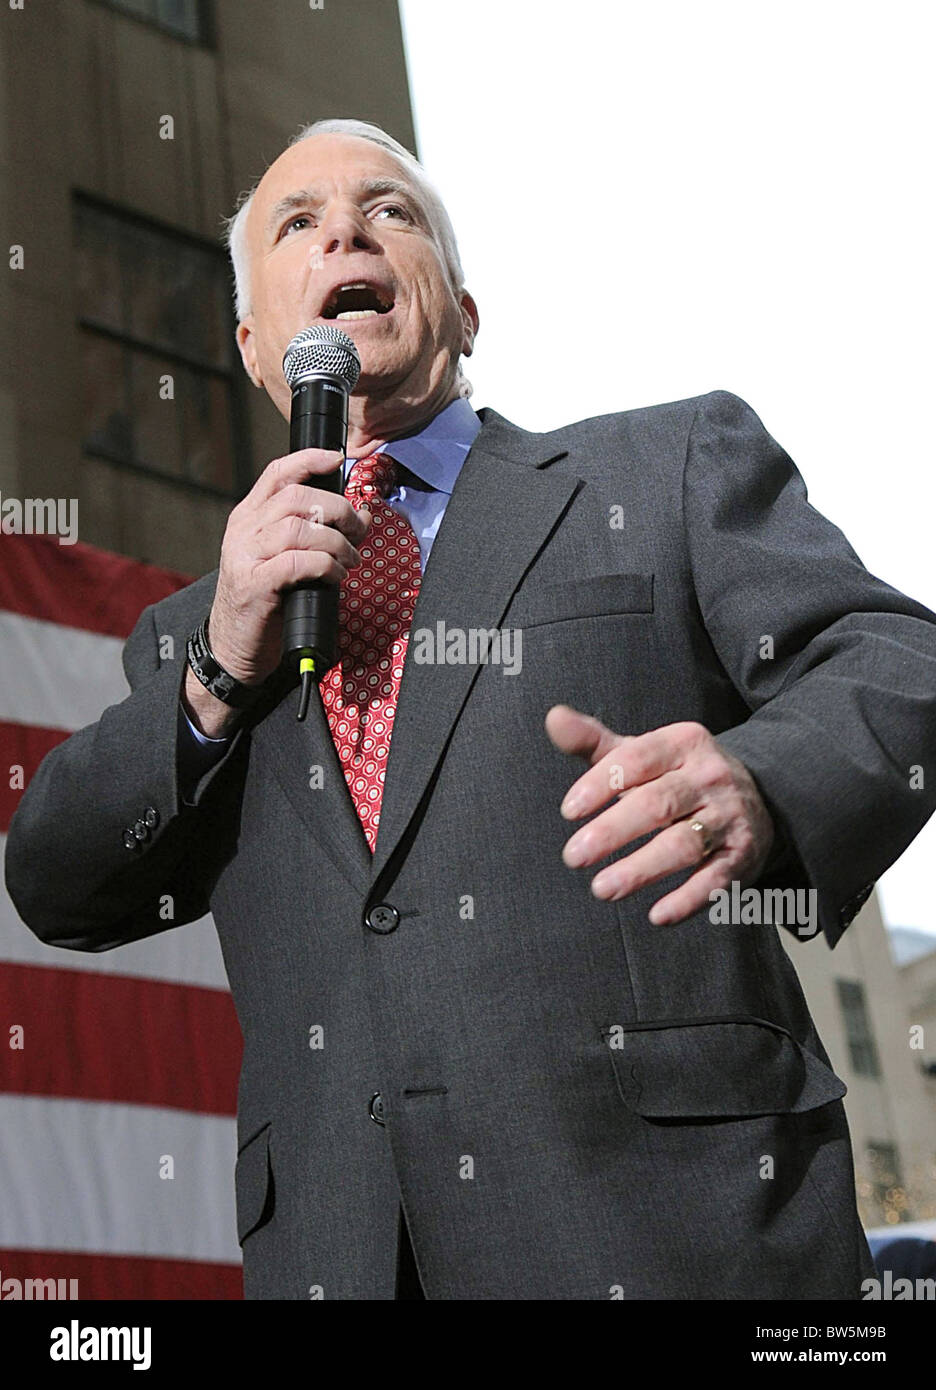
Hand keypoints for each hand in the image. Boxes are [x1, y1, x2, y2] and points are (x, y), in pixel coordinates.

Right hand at [208, 446, 371, 686]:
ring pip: (298, 528)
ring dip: (335, 542)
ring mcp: (245, 557)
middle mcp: (244, 531)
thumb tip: (363, 515)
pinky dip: (324, 565)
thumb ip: (318, 533)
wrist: (233, 647)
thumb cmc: (266, 601)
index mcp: (249, 518)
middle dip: (337, 509)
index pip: (277, 473)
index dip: (308, 460)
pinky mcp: (254, 585)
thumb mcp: (288, 559)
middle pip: (296, 498)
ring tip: (349, 561)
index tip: (337, 459)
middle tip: (357, 530)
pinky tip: (334, 576)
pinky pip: (297, 562)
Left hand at [545, 706, 774, 925]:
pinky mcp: (742, 856)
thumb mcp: (642, 753)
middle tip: (574, 856)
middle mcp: (711, 776)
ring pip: (684, 844)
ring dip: (642, 869)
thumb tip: (553, 717)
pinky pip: (715, 880)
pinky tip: (657, 915)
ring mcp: (730, 817)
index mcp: (683, 743)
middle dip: (613, 831)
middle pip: (658, 804)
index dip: (602, 783)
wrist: (756, 797)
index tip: (569, 810)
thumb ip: (595, 742)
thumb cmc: (677, 776)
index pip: (638, 759)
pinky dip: (688, 900)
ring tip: (602, 888)